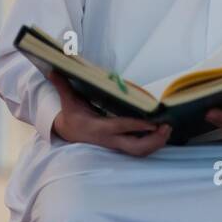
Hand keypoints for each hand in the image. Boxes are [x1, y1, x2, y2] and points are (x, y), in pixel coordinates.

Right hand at [48, 73, 171, 156]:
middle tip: (167, 127)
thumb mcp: (67, 101)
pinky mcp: (120, 146)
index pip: (120, 127)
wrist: (68, 134)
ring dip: (156, 143)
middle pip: (135, 147)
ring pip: (139, 151)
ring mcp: (116, 145)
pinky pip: (139, 150)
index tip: (152, 122)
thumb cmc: (71, 115)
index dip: (136, 126)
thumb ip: (63, 85)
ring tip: (168, 129)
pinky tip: (162, 134)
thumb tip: (52, 69)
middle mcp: (109, 139)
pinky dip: (153, 144)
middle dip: (153, 140)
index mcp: (98, 128)